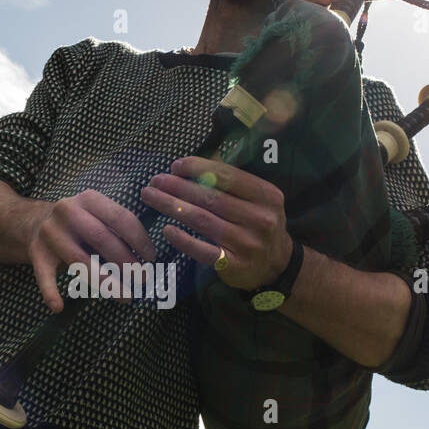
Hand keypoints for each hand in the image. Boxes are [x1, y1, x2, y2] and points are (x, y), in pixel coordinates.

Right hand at [25, 190, 157, 311]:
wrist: (34, 222)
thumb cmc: (79, 222)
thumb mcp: (97, 214)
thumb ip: (118, 228)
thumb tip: (148, 256)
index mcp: (88, 198)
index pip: (120, 217)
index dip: (139, 239)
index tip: (151, 258)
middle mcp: (67, 211)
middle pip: (102, 239)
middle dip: (126, 261)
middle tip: (142, 278)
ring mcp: (50, 233)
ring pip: (80, 260)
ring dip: (105, 282)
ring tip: (125, 297)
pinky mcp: (36, 253)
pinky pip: (43, 276)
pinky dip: (50, 292)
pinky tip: (58, 307)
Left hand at [139, 157, 293, 290]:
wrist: (277, 265)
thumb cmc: (259, 224)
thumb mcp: (258, 200)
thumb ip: (232, 182)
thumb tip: (197, 163)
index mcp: (266, 195)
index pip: (227, 176)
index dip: (198, 168)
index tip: (175, 165)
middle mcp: (260, 218)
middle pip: (211, 198)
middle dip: (179, 186)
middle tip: (155, 181)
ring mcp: (248, 243)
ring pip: (203, 220)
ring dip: (173, 206)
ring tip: (151, 197)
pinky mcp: (235, 265)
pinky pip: (204, 250)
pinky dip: (184, 240)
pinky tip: (167, 229)